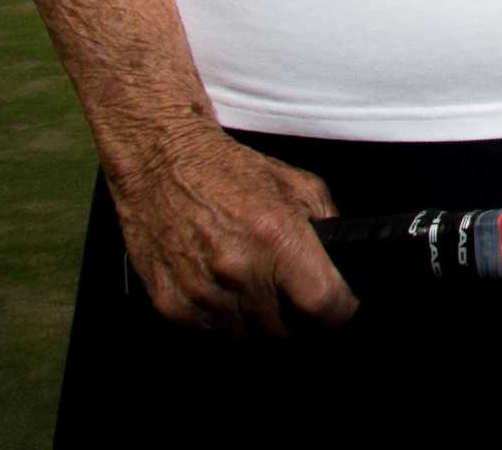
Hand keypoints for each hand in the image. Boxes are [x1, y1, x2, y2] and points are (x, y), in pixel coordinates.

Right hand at [112, 125, 356, 336]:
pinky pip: (211, 334)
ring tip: (258, 290)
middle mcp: (239, 269)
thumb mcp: (297, 184)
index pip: (323, 303)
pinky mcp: (171, 306)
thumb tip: (340, 267)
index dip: (341, 314)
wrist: (159, 163)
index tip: (342, 313)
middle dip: (300, 319)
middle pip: (287, 330)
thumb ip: (326, 227)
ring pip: (250, 337)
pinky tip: (226, 291)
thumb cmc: (229, 170)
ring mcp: (202, 292)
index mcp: (277, 237)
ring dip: (262, 323)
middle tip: (296, 300)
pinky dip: (225, 321)